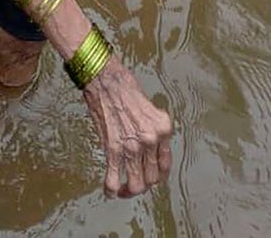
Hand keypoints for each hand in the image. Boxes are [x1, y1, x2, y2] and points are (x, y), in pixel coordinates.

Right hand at [82, 56, 172, 196]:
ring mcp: (132, 146)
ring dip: (129, 191)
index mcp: (163, 128)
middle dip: (143, 183)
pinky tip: (109, 189)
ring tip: (123, 189)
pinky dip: (111, 189)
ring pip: (136, 185)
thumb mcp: (149, 108)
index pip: (165, 165)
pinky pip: (113, 179)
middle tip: (134, 182)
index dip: (157, 175)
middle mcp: (151, 140)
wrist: (105, 78)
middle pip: (152, 178)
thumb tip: (150, 150)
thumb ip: (152, 130)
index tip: (150, 177)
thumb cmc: (125, 87)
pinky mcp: (113, 148)